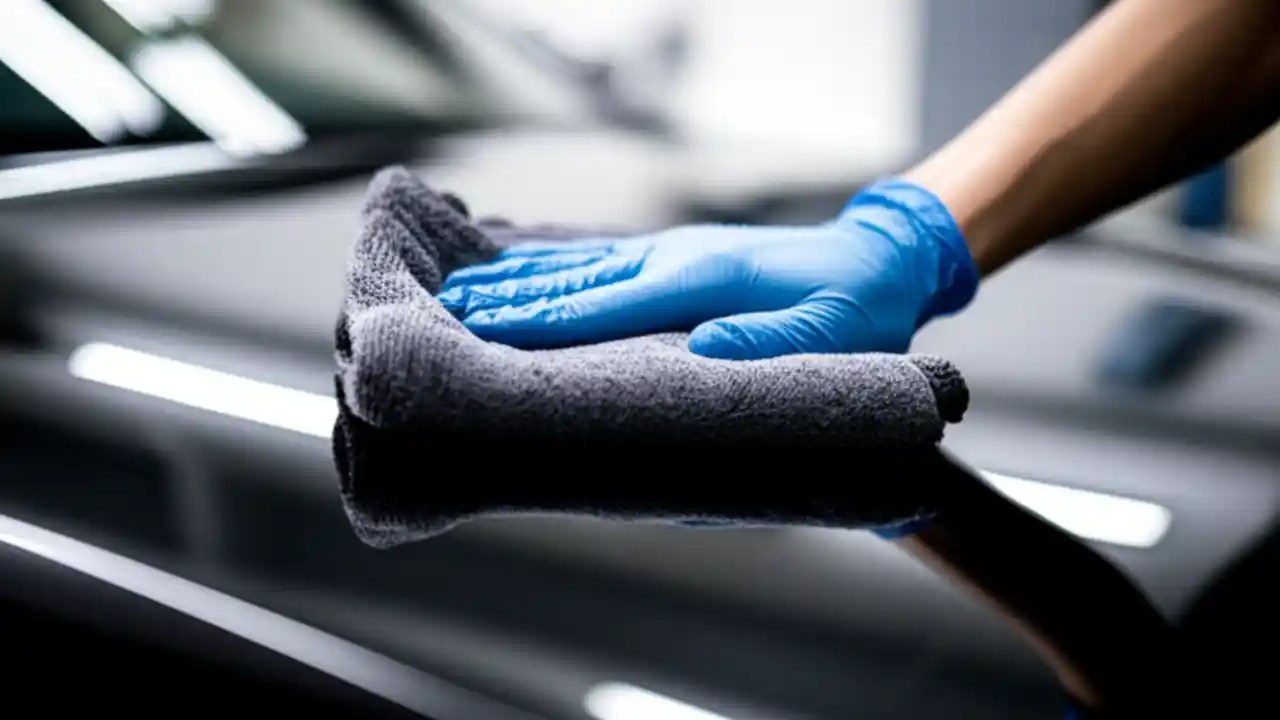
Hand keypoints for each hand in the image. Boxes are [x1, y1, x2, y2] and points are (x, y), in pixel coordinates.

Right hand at [438, 179, 978, 359]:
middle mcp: (675, 261)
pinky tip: (527, 269)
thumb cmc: (856, 308)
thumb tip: (703, 351)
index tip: (480, 328)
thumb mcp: (831, 337)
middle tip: (446, 310)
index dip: (539, 320)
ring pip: (579, 266)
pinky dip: (555, 264)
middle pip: (575, 282)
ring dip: (520, 279)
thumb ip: (767, 344)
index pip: (603, 305)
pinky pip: (603, 258)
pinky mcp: (678, 257)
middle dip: (508, 299)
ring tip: (464, 288)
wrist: (878, 258)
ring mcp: (673, 254)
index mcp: (701, 283)